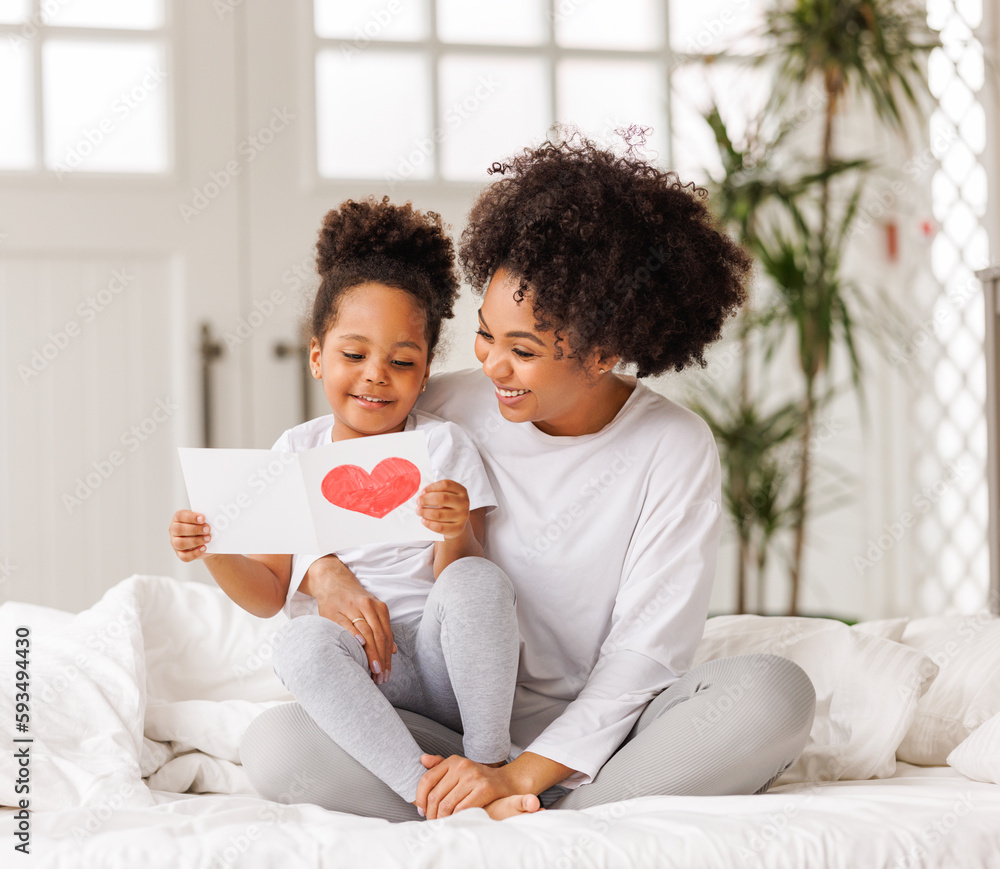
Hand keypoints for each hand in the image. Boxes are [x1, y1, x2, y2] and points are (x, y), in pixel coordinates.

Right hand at [169, 510, 210, 561]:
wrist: (208, 541)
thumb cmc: (204, 527)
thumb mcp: (205, 520)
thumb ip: (206, 519)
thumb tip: (213, 521)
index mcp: (178, 518)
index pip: (180, 515)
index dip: (191, 517)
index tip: (203, 519)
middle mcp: (174, 530)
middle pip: (179, 529)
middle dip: (195, 529)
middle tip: (207, 530)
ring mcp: (175, 542)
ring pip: (180, 543)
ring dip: (196, 541)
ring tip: (208, 539)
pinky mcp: (180, 553)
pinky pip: (184, 556)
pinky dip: (195, 553)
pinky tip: (204, 548)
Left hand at [301, 555, 396, 684]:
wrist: (336, 582)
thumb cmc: (330, 603)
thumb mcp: (331, 616)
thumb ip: (346, 629)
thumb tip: (362, 643)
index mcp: (358, 607)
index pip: (369, 636)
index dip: (373, 655)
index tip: (374, 671)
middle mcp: (371, 605)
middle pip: (380, 636)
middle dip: (382, 659)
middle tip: (382, 678)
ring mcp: (378, 605)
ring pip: (386, 633)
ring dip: (387, 655)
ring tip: (385, 673)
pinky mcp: (382, 607)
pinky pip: (388, 628)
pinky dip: (389, 644)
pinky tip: (389, 657)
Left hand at [415, 754, 517, 818]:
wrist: (506, 782)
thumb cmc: (478, 778)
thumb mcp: (459, 768)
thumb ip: (439, 765)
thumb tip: (422, 759)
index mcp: (453, 761)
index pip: (427, 779)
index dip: (420, 797)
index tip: (421, 809)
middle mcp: (462, 766)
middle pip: (436, 795)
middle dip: (430, 813)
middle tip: (431, 821)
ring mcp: (473, 777)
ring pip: (447, 805)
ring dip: (441, 819)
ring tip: (441, 823)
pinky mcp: (484, 789)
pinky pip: (462, 809)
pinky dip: (455, 818)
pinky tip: (455, 821)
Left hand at [417, 480, 470, 539]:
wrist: (458, 523)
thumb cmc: (449, 507)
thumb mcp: (447, 496)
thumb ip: (436, 493)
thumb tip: (422, 495)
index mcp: (461, 491)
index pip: (446, 485)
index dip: (432, 487)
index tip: (423, 491)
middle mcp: (464, 502)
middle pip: (442, 498)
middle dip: (426, 500)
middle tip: (418, 501)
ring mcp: (462, 516)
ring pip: (439, 514)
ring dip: (425, 512)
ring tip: (419, 511)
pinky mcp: (458, 529)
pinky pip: (440, 527)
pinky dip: (429, 523)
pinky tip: (424, 520)